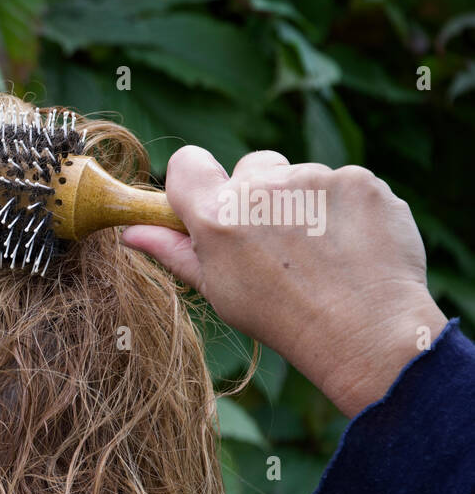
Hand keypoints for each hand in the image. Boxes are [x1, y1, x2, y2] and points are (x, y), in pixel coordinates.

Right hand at [121, 147, 445, 417]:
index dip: (196, 181)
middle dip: (260, 195)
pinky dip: (345, 208)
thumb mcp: (217, 289)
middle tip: (277, 243)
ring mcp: (314, 179)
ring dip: (306, 204)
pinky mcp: (358, 180)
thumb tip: (132, 232)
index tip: (211, 203)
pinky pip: (343, 184)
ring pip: (302, 178)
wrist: (362, 330)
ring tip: (320, 252)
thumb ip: (174, 251)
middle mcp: (262, 189)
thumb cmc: (279, 316)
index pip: (187, 164)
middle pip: (252, 168)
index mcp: (218, 216)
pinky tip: (351, 245)